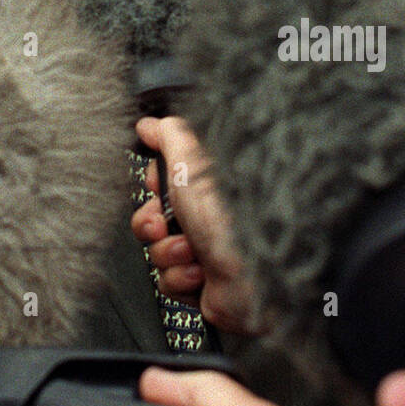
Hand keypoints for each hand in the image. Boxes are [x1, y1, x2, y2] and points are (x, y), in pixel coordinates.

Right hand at [131, 116, 253, 331]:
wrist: (255, 282)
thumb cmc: (234, 224)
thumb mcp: (194, 167)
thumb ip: (170, 137)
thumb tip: (150, 123)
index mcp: (208, 185)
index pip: (165, 177)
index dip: (155, 184)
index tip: (158, 186)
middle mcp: (208, 216)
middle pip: (153, 216)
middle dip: (152, 224)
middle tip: (164, 225)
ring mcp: (206, 250)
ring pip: (157, 250)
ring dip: (169, 254)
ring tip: (194, 254)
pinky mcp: (204, 282)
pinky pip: (168, 280)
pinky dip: (181, 280)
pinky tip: (202, 276)